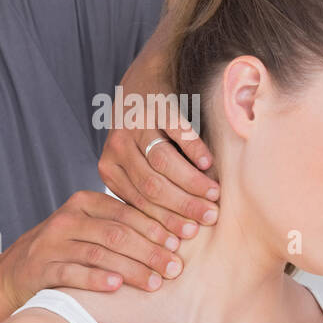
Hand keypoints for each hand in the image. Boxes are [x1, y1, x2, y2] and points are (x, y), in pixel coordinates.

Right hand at [0, 190, 183, 312]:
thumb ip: (121, 225)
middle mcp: (67, 219)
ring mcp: (52, 244)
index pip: (127, 212)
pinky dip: (96, 279)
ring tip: (155, 282)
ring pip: (99, 253)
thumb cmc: (68, 248)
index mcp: (84, 202)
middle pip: (117, 233)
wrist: (18, 271)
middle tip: (174, 267)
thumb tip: (174, 233)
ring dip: (131, 269)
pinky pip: (72, 273)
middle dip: (150, 251)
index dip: (156, 227)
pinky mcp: (41, 268)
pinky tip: (117, 287)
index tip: (181, 241)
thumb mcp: (90, 228)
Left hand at [98, 94, 220, 242]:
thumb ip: (145, 192)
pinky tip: (208, 164)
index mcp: (109, 168)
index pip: (138, 203)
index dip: (163, 222)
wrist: (141, 83)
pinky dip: (193, 149)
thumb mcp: (132, 164)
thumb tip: (171, 236)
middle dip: (182, 206)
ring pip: (163, 163)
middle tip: (208, 219)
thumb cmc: (141, 136)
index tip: (184, 239)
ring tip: (213, 196)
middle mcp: (118, 146)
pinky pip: (176, 131)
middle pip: (151, 186)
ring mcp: (137, 125)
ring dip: (191, 182)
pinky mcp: (157, 107)